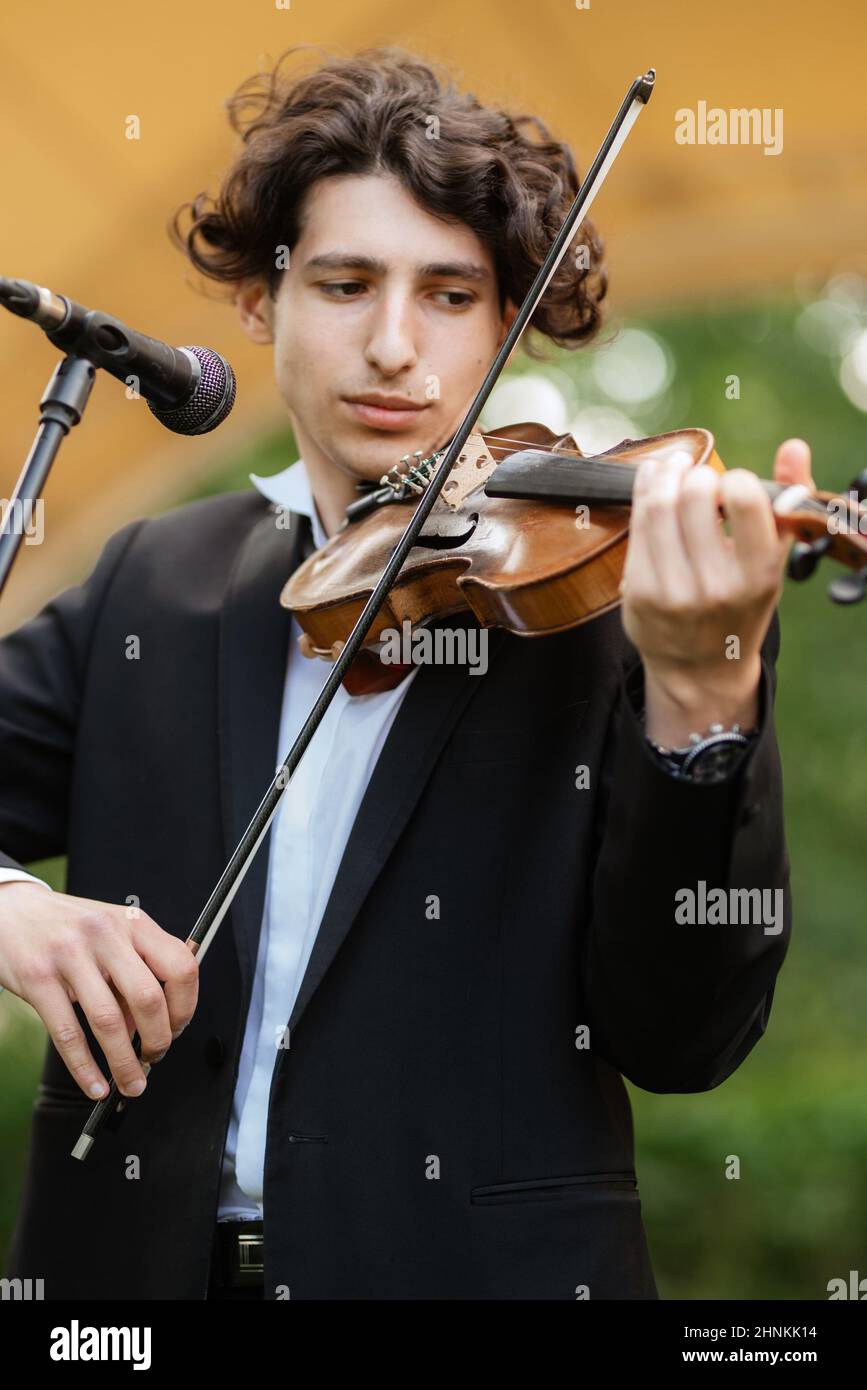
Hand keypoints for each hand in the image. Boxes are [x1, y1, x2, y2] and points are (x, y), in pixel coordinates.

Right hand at [0, 882, 197, 1099]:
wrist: (11, 909)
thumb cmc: (67, 927)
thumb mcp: (110, 936)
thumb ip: (132, 975)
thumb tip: (148, 1028)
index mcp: (133, 923)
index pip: (181, 966)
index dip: (185, 1007)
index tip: (178, 1029)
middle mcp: (105, 934)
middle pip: (148, 998)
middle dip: (158, 1040)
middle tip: (155, 1057)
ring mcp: (70, 954)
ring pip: (108, 1021)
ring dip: (124, 1064)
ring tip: (131, 1081)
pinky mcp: (38, 977)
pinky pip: (68, 1033)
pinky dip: (84, 1068)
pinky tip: (94, 1083)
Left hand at [620, 439, 813, 746]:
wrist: (701, 667)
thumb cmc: (741, 601)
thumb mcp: (774, 559)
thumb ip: (788, 501)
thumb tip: (793, 447)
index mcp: (758, 574)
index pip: (744, 500)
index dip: (734, 479)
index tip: (731, 484)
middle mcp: (716, 586)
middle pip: (694, 496)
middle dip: (695, 475)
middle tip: (698, 477)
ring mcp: (673, 591)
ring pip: (659, 506)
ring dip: (664, 475)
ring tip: (673, 468)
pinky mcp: (639, 592)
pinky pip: (636, 527)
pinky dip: (643, 493)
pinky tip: (652, 483)